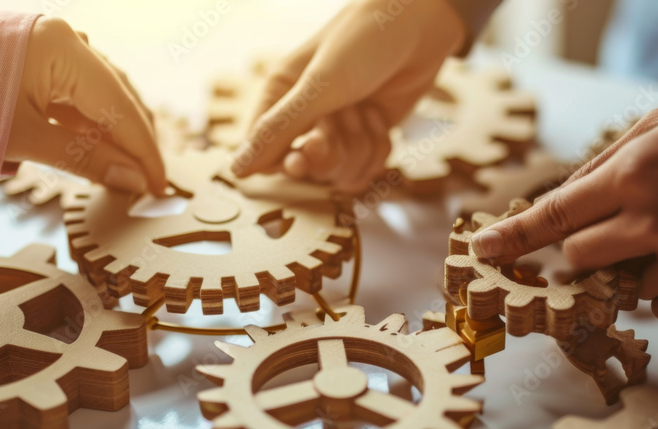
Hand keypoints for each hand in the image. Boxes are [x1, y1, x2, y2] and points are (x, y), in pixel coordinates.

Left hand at [5, 17, 165, 194]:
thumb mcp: (21, 139)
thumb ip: (84, 160)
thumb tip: (133, 181)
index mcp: (65, 49)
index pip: (124, 109)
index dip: (146, 154)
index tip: (161, 189)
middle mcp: (63, 40)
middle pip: (119, 99)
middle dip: (133, 145)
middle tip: (146, 188)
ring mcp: (47, 47)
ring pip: (97, 98)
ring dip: (110, 137)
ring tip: (120, 176)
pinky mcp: (31, 59)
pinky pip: (72, 95)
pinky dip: (84, 126)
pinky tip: (89, 151)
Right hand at [230, 0, 466, 192]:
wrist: (421, 25)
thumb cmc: (363, 42)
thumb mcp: (317, 87)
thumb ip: (278, 131)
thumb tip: (236, 169)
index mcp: (279, 98)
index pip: (267, 156)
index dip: (289, 162)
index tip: (306, 154)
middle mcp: (306, 118)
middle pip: (308, 170)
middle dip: (333, 149)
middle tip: (347, 114)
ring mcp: (339, 130)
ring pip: (341, 173)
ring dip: (360, 144)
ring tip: (367, 107)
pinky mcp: (368, 137)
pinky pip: (368, 168)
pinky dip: (380, 146)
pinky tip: (381, 116)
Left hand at [470, 90, 657, 322]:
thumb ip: (607, 163)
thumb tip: (561, 199)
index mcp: (638, 176)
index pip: (554, 217)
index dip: (512, 239)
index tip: (483, 253)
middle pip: (582, 261)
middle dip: (592, 249)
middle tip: (629, 227)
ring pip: (632, 293)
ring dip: (644, 271)